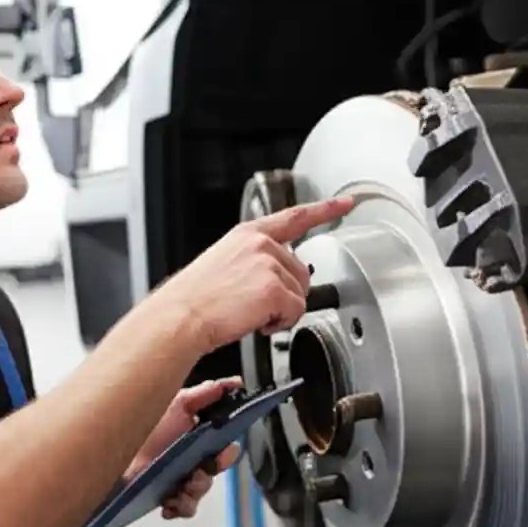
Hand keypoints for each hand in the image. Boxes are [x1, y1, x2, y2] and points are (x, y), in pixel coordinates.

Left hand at [124, 376, 245, 519]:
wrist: (109, 450)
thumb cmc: (141, 428)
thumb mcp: (176, 403)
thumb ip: (204, 394)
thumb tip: (232, 383)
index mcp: (194, 435)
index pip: (222, 446)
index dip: (228, 451)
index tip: (225, 451)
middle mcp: (188, 457)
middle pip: (214, 469)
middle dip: (212, 471)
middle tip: (200, 470)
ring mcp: (178, 478)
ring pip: (201, 490)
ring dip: (196, 489)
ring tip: (182, 484)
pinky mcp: (166, 496)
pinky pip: (185, 507)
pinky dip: (181, 506)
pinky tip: (170, 499)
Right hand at [149, 196, 354, 354]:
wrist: (181, 317)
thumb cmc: (197, 299)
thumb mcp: (224, 264)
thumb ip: (256, 261)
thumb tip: (281, 279)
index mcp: (248, 235)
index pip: (294, 217)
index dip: (324, 209)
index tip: (346, 203)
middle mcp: (261, 244)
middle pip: (301, 271)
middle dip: (286, 294)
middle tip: (256, 305)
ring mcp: (268, 264)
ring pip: (299, 294)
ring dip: (281, 311)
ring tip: (250, 313)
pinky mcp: (274, 288)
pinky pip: (295, 312)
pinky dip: (280, 323)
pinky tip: (257, 322)